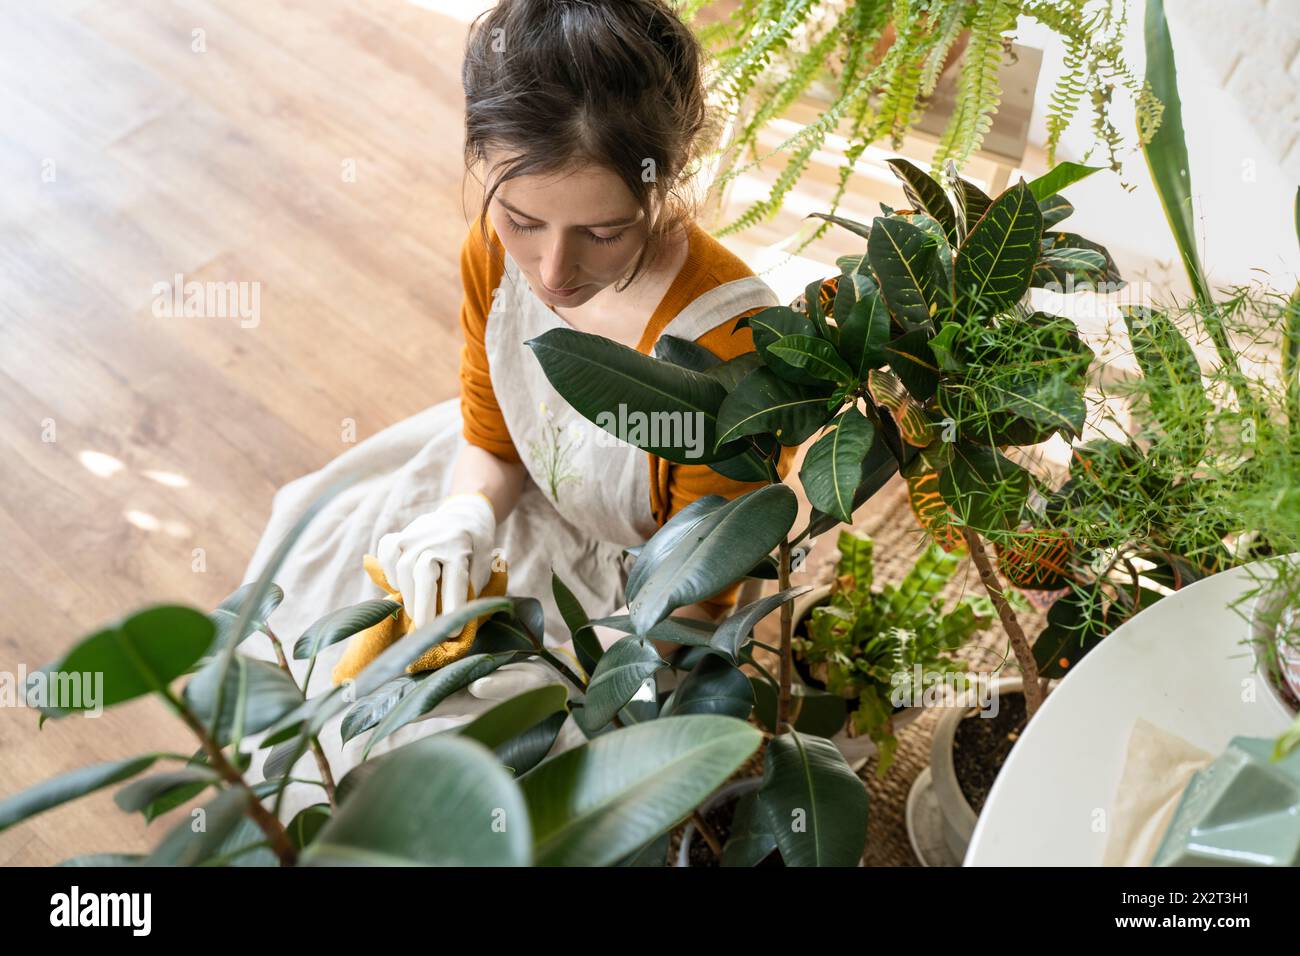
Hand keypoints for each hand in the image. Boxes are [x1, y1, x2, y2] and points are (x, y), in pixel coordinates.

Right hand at [376, 493, 496, 628]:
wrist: (465, 514)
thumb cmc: (476, 548)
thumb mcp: (484, 565)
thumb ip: (471, 588)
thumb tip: (455, 619)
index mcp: (460, 546)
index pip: (454, 580)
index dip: (452, 609)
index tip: (452, 632)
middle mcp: (435, 538)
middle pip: (423, 573)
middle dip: (423, 606)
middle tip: (424, 630)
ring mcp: (414, 534)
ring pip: (403, 568)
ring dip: (408, 594)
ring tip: (416, 612)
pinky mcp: (400, 535)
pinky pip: (387, 554)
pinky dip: (390, 572)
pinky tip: (400, 585)